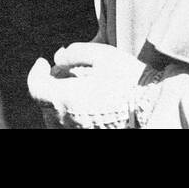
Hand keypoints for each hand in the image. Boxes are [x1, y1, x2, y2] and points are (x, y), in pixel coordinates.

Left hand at [27, 43, 147, 128]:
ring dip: (58, 100)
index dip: (35, 72)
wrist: (152, 106)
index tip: (43, 61)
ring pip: (56, 118)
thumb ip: (75, 52)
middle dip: (48, 85)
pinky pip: (70, 126)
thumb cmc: (127, 78)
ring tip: (74, 86)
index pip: (36, 87)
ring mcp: (78, 131)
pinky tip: (85, 101)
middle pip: (44, 104)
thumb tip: (57, 57)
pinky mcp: (90, 134)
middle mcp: (67, 119)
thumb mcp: (102, 55)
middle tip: (61, 71)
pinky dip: (70, 113)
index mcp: (64, 98)